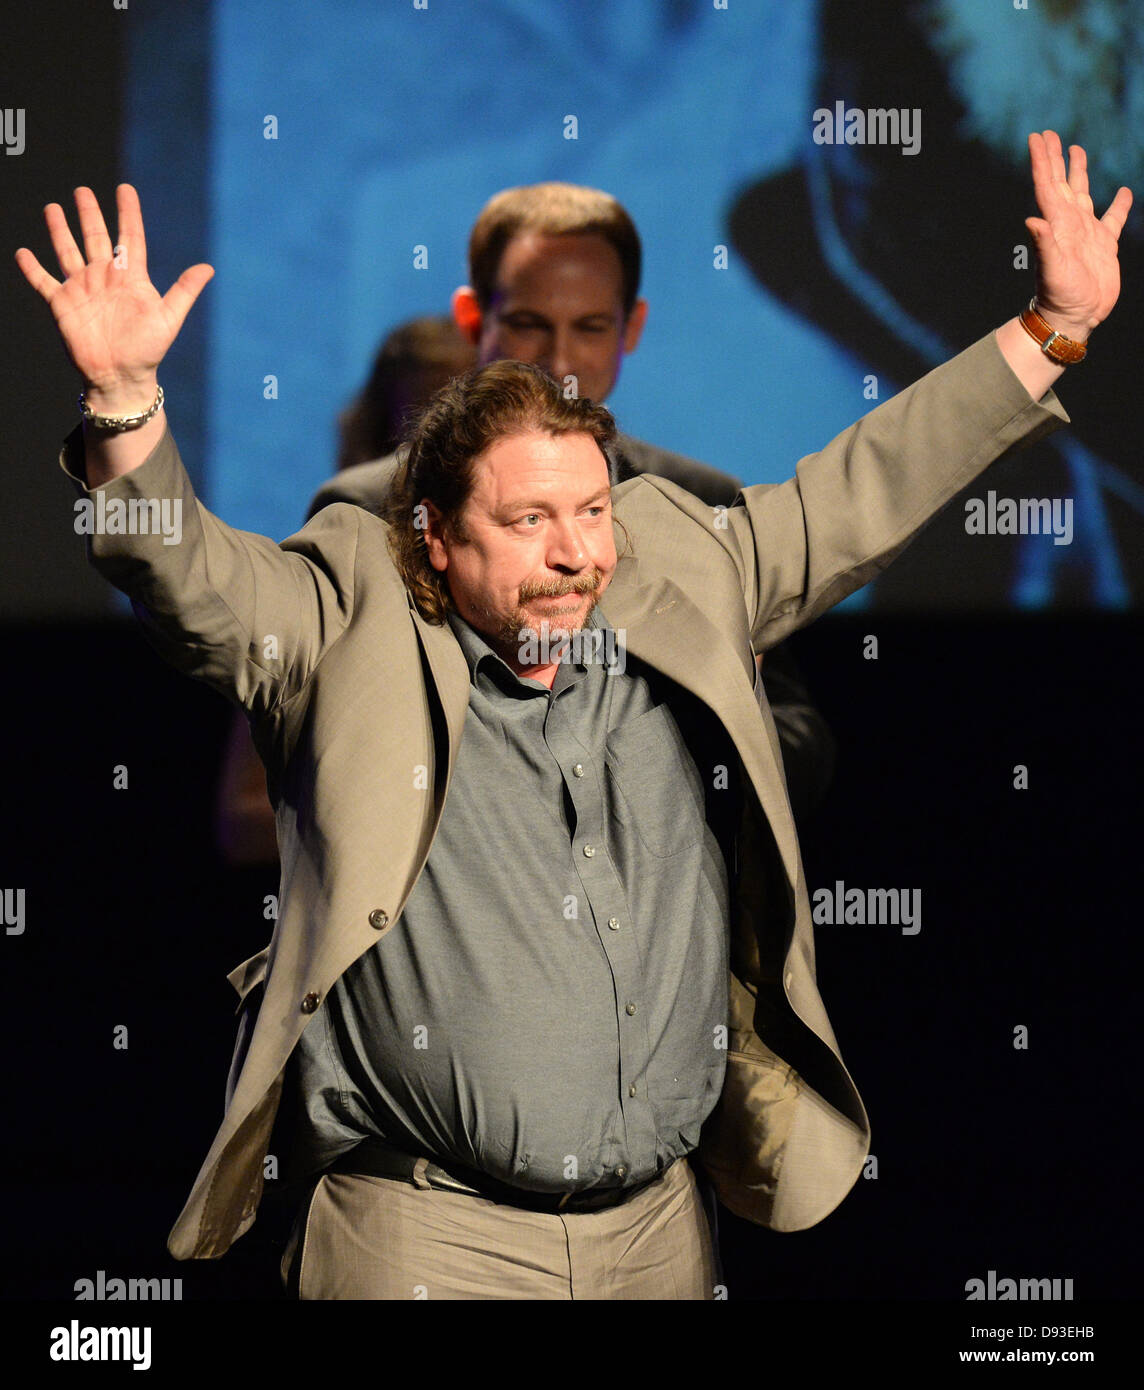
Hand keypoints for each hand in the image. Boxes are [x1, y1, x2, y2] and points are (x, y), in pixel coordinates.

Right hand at [14, 184, 212, 407]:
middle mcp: (104, 278)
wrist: (121, 377)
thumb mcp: (168, 319)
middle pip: (94, 237)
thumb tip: (208, 268)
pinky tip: (22, 252)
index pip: (130, 237)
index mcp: (130, 278)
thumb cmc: (148, 351)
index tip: (125, 189)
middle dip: (89, 213)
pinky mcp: (62, 304)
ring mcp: (82, 289)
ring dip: (59, 230)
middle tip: (82, 190)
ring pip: (67, 251)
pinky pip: (43, 281)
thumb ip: (184, 291)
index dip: (128, 212)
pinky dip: (31, 267)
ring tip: (53, 207)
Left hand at [1025, 131, 1132, 340]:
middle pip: (1062, 182)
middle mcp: (1070, 223)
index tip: (1037, 137)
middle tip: (1049, 134)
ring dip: (1079, 171)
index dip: (1043, 161)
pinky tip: (1124, 192)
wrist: (1075, 317)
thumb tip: (1032, 221)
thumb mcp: (1053, 270)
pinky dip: (1119, 205)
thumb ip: (1045, 245)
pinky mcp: (1105, 245)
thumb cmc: (1061, 296)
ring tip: (1076, 149)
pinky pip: (1114, 219)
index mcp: (1058, 224)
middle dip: (1055, 158)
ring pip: (1084, 193)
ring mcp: (1087, 233)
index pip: (1048, 186)